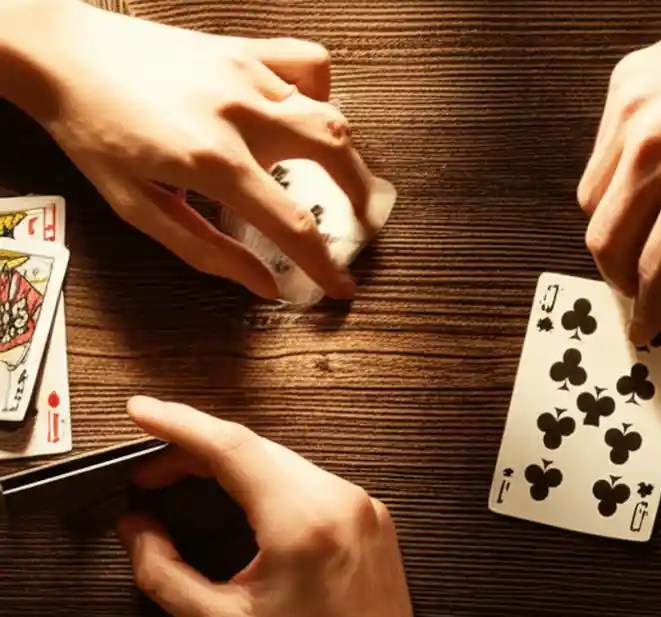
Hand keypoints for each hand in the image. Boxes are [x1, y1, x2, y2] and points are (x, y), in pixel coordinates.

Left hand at [0, 0, 375, 298]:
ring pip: (328, 111)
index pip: (291, 223)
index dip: (325, 264)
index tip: (342, 287)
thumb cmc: (93, 130)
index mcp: (212, 161)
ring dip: (342, 150)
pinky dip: (320, 91)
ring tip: (336, 173)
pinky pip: (309, 64)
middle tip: (361, 220)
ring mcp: (247, 76)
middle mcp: (239, 114)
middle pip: (334, 152)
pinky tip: (302, 111)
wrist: (64, 56)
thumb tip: (262, 284)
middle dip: (361, 194)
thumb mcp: (137, 207)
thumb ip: (206, 250)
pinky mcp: (245, 50)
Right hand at [115, 397, 445, 616]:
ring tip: (182, 479)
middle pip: (257, 449)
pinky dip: (268, 479)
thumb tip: (136, 530)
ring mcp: (365, 509)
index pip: (232, 448)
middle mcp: (343, 504)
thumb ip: (165, 572)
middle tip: (149, 467)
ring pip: (284, 461)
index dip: (179, 424)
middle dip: (196, 448)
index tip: (143, 412)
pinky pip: (312, 480)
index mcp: (305, 523)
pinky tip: (238, 495)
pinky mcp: (373, 520)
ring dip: (232, 463)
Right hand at [578, 0, 660, 341]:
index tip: (646, 332)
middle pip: (605, 243)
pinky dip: (616, 179)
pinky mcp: (625, 84)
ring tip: (649, 235)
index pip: (654, 273)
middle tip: (644, 292)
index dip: (648, 313)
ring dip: (613, 231)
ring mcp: (632, 112)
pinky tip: (652, 180)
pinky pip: (600, 152)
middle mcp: (654, 149)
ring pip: (590, 200)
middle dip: (621, 281)